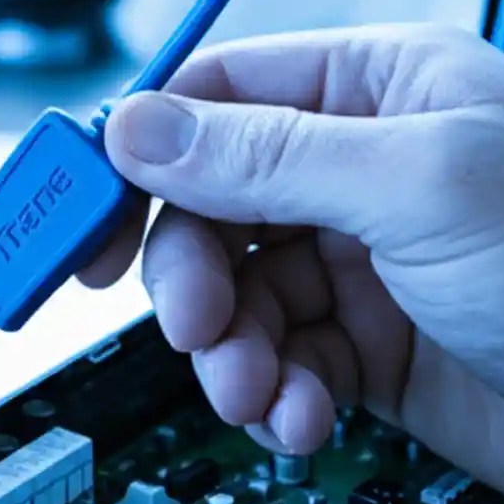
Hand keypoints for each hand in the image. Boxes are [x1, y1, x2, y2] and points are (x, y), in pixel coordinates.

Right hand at [80, 24, 503, 503]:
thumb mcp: (418, 187)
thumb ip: (266, 155)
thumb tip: (140, 127)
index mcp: (375, 90)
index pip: (216, 98)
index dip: (141, 154)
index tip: (86, 216)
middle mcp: (358, 168)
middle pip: (209, 207)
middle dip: (189, 275)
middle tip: (192, 323)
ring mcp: (359, 259)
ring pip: (233, 293)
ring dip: (228, 350)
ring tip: (256, 388)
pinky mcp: (368, 344)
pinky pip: (276, 358)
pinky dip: (271, 392)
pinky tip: (299, 414)